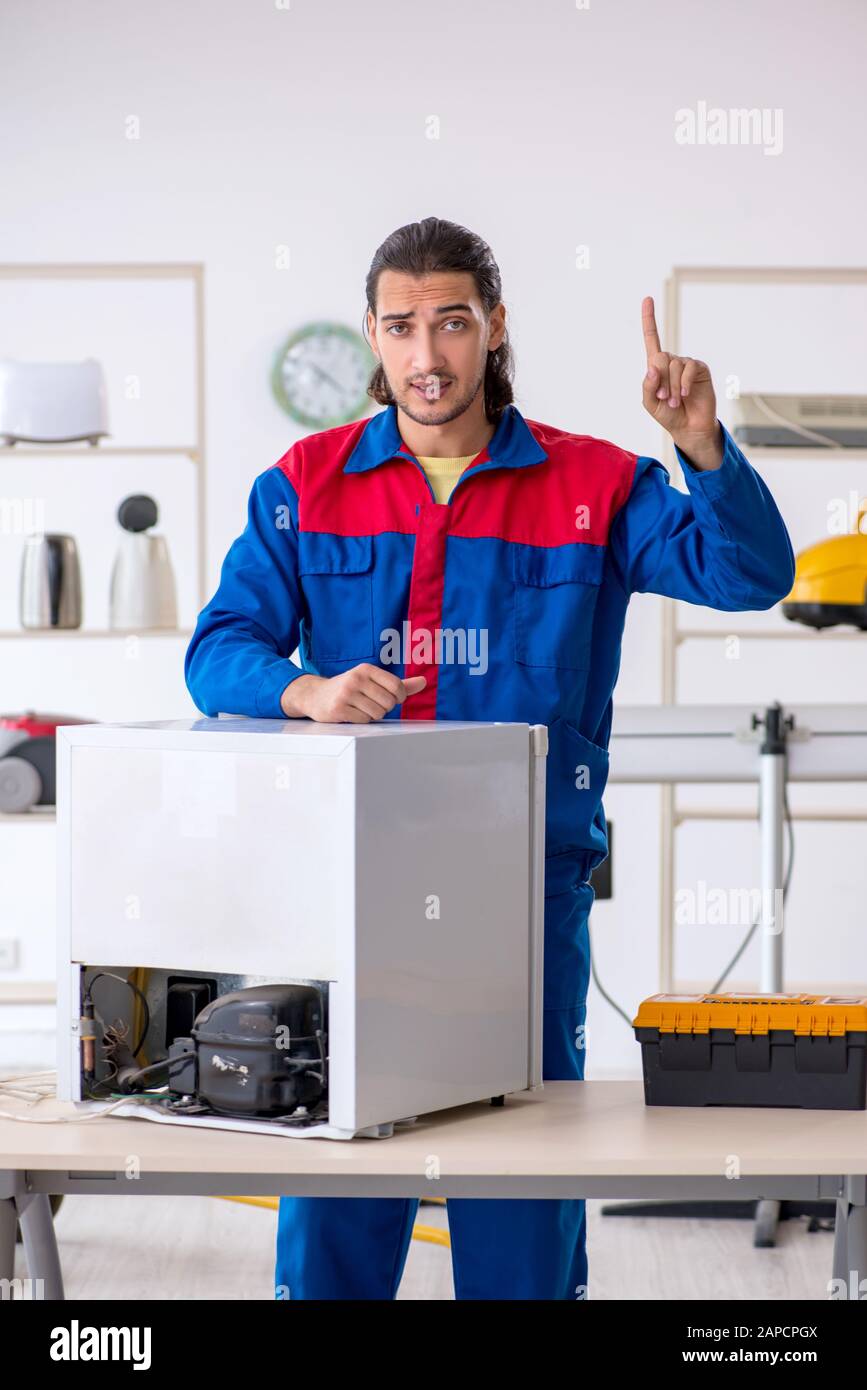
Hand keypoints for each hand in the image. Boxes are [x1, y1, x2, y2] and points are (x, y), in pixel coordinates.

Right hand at [280, 664, 426, 721]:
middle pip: (388, 703)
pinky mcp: (338, 709)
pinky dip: (360, 721)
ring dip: (371, 715)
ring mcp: (346, 694)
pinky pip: (364, 721)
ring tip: (359, 708)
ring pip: (377, 714)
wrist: (314, 695)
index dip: (397, 697)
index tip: (388, 697)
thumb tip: (424, 682)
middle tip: (369, 703)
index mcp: (366, 669)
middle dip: (382, 708)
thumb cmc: (349, 688)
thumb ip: (399, 684)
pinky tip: (350, 713)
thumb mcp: (372, 681)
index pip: (397, 687)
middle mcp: (356, 679)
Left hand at [641, 296, 721, 466]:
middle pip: (660, 358)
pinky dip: (683, 383)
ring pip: (674, 365)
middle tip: (664, 398)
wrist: (688, 427)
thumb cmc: (668, 415)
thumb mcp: (649, 402)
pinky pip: (688, 368)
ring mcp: (686, 364)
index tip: (647, 298)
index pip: (652, 339)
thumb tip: (652, 365)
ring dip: (671, 387)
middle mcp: (672, 361)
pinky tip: (684, 395)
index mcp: (657, 366)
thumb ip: (647, 384)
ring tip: (674, 401)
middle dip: (660, 381)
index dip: (649, 319)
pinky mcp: (700, 369)